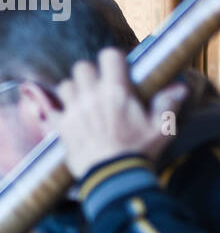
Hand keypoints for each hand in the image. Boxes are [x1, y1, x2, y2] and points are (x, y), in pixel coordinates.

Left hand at [54, 49, 188, 179]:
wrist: (112, 176)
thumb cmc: (137, 151)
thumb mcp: (160, 128)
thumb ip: (166, 105)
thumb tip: (178, 88)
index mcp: (116, 92)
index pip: (109, 56)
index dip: (112, 59)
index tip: (117, 69)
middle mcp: (91, 96)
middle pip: (81, 67)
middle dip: (90, 73)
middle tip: (99, 86)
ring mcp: (74, 110)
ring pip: (65, 85)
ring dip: (73, 90)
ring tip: (83, 101)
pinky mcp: (62, 126)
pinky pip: (54, 109)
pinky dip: (60, 112)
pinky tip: (70, 119)